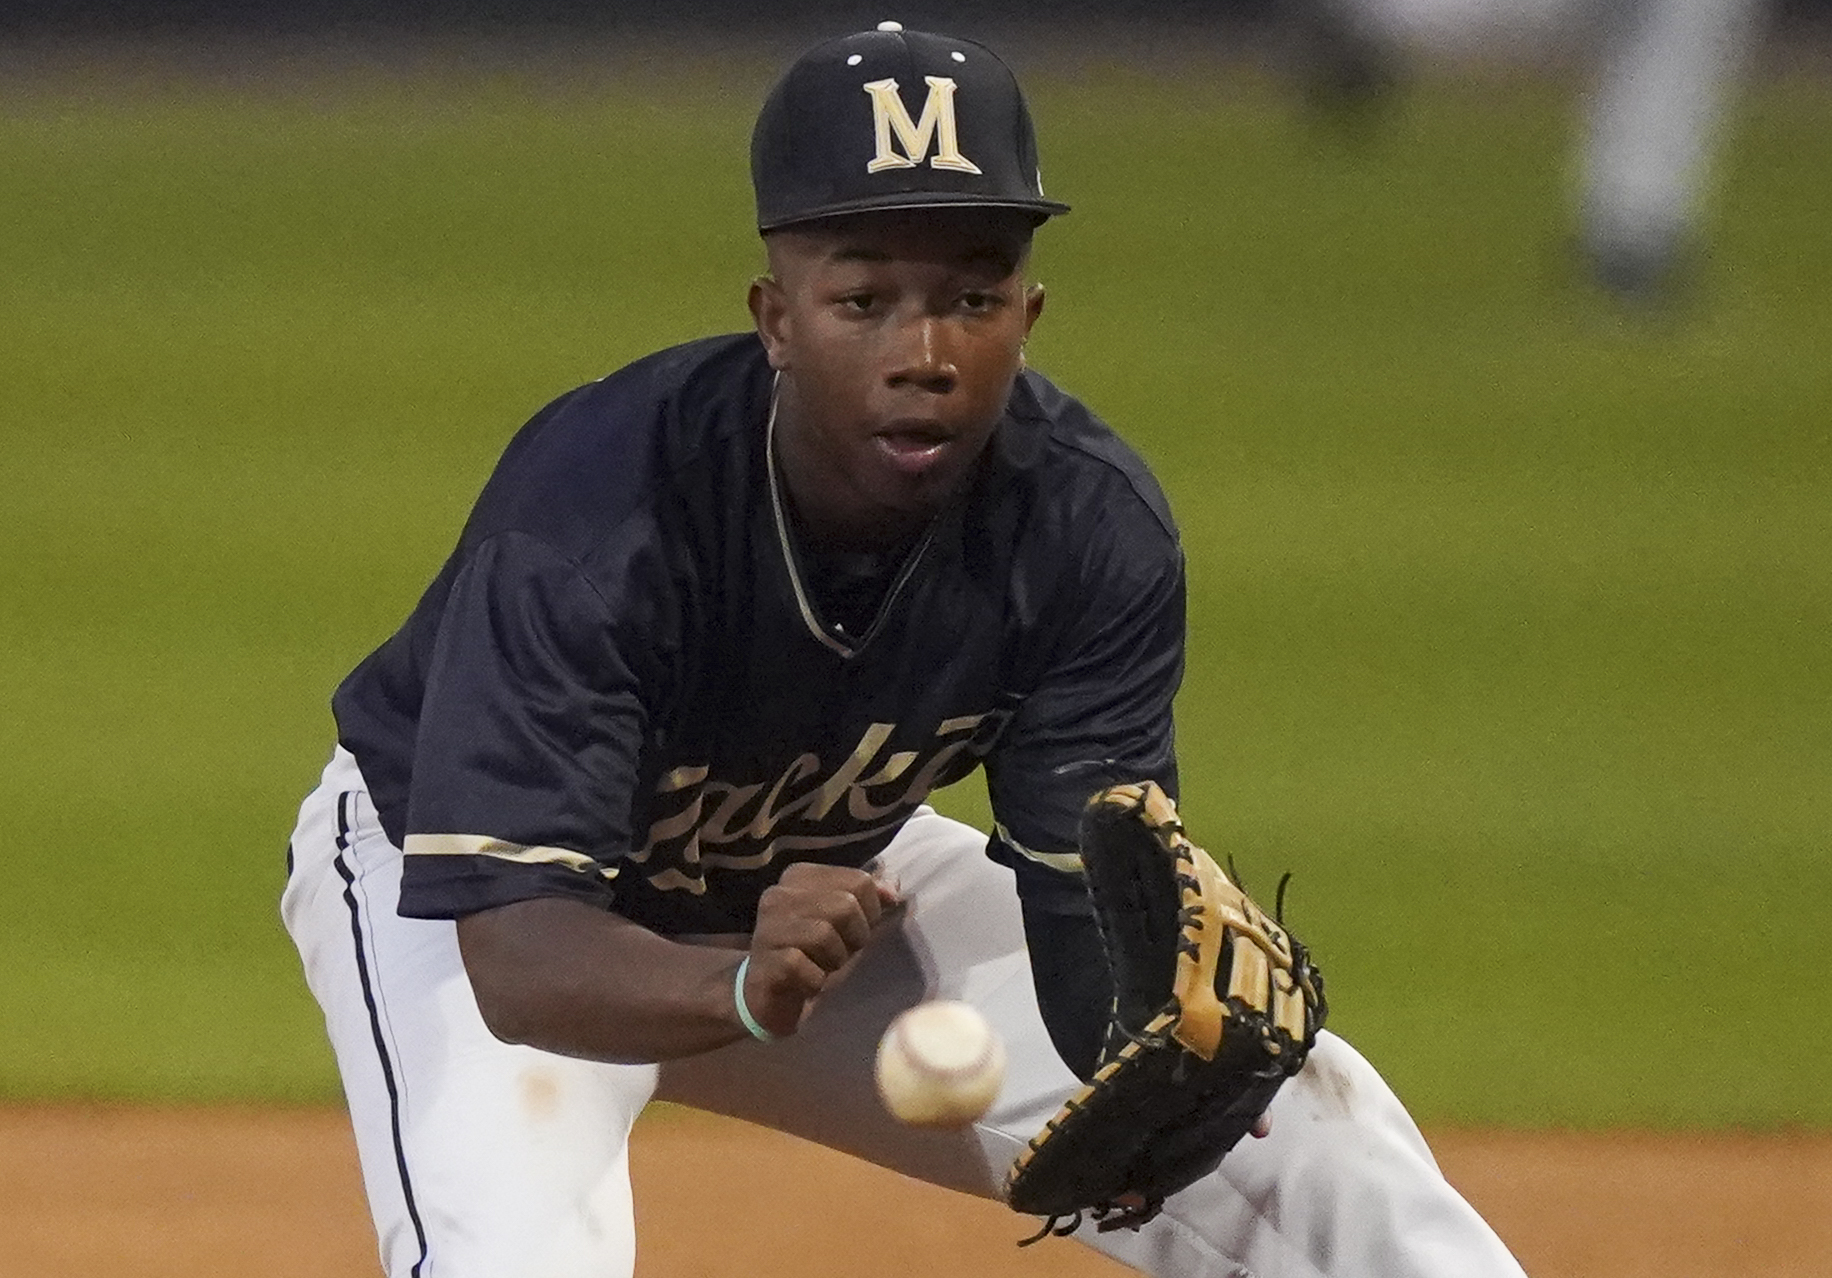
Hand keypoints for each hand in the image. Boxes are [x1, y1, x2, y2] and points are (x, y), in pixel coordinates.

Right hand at [740, 863, 899, 1037]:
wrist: (765, 995)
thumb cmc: (810, 952)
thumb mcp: (842, 920)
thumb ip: (866, 898)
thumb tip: (893, 886)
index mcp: (800, 876)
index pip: (860, 881)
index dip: (870, 912)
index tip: (852, 931)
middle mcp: (779, 894)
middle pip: (846, 906)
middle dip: (854, 937)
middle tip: (838, 953)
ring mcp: (768, 928)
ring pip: (825, 935)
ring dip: (834, 960)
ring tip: (820, 966)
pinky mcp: (764, 962)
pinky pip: (806, 968)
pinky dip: (815, 981)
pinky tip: (805, 983)